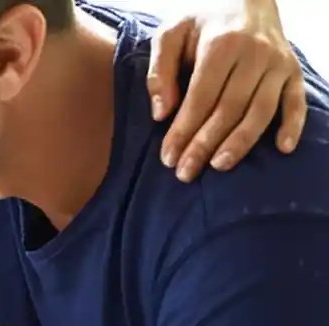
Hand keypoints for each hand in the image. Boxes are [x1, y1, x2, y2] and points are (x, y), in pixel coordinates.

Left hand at [148, 0, 306, 180]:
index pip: (201, 98)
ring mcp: (277, 63)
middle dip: (205, 144)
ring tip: (219, 166)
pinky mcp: (293, 71)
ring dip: (240, 142)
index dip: (184, 130)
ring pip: (261, 111)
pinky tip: (282, 149)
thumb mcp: (170, 34)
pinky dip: (292, 125)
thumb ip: (160, 71)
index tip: (168, 158)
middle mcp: (254, 54)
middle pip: (229, 108)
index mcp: (221, 44)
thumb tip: (161, 113)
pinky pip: (296, 101)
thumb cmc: (202, 21)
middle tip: (186, 172)